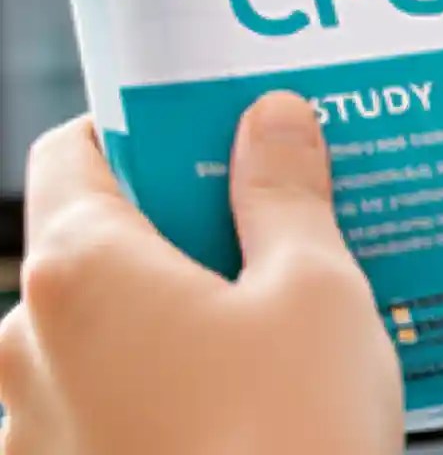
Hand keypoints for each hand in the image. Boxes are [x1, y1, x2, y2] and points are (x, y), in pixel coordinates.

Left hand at [0, 93, 402, 454]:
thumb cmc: (289, 441)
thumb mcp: (315, 292)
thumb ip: (285, 192)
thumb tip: (272, 118)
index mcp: (80, 272)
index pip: (79, 148)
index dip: (150, 127)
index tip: (216, 132)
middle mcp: (28, 346)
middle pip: (97, 238)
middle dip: (185, 222)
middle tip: (276, 225)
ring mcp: (34, 427)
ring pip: (105, 325)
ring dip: (178, 305)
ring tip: (274, 319)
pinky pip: (106, 395)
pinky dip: (166, 373)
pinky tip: (246, 392)